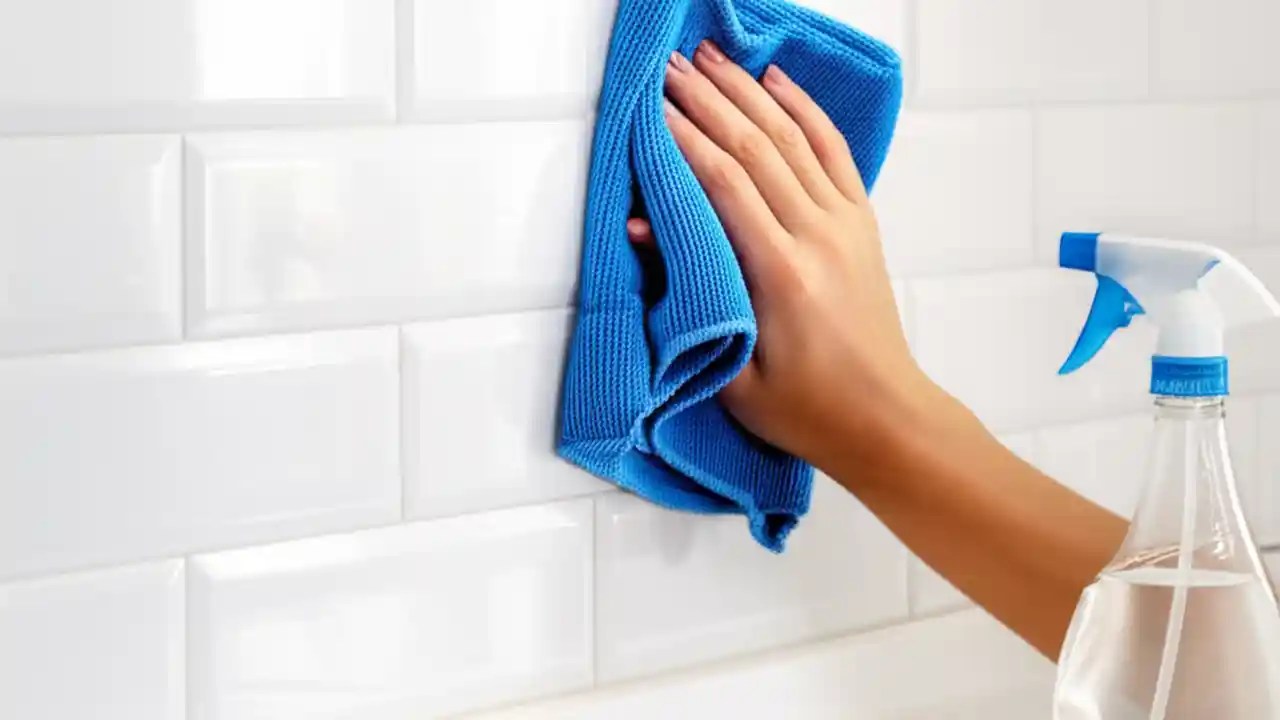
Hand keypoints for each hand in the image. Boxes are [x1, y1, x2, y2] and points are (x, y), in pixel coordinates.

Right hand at [634, 41, 950, 473]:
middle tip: (668, 70)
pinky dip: (804, 111)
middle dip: (707, 102)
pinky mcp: (862, 224)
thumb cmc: (809, 412)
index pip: (724, 185)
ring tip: (709, 59)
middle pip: (755, 148)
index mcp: (782, 276)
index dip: (684, 139)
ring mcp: (846, 226)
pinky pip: (833, 151)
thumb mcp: (732, 376)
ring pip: (791, 139)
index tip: (651, 107)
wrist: (886, 420)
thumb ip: (686, 301)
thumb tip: (644, 230)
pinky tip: (776, 83)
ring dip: (747, 94)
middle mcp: (819, 238)